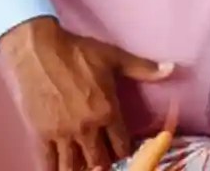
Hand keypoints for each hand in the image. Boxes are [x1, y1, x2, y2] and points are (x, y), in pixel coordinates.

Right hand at [0, 17, 173, 170]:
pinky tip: (59, 168)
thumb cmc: (77, 52)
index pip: (122, 145)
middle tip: (103, 160)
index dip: (124, 151)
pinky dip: (54, 168)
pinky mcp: (40, 134)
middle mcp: (87, 127)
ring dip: (81, 168)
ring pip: (74, 166)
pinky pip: (48, 162)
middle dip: (104, 163)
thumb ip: (143, 68)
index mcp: (107, 111)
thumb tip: (171, 68)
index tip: (122, 150)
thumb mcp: (113, 57)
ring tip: (83, 165)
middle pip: (99, 161)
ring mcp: (62, 133)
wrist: (38, 49)